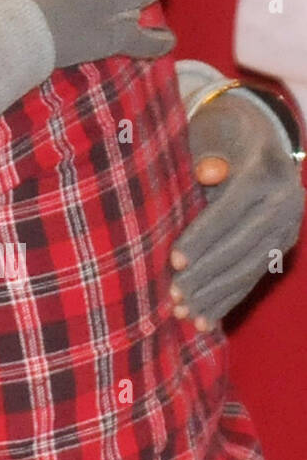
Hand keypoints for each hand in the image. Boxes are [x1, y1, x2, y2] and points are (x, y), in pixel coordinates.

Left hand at [168, 89, 304, 329]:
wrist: (261, 139)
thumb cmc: (220, 139)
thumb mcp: (211, 138)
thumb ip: (205, 155)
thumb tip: (206, 173)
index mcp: (264, 173)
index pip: (230, 212)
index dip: (202, 237)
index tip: (174, 260)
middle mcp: (284, 204)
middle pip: (242, 246)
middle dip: (206, 274)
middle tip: (173, 296)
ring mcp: (287, 228)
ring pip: (250, 268)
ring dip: (215, 296)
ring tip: (183, 314)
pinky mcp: (282, 247)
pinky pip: (253, 277)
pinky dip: (228, 300)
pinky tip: (204, 321)